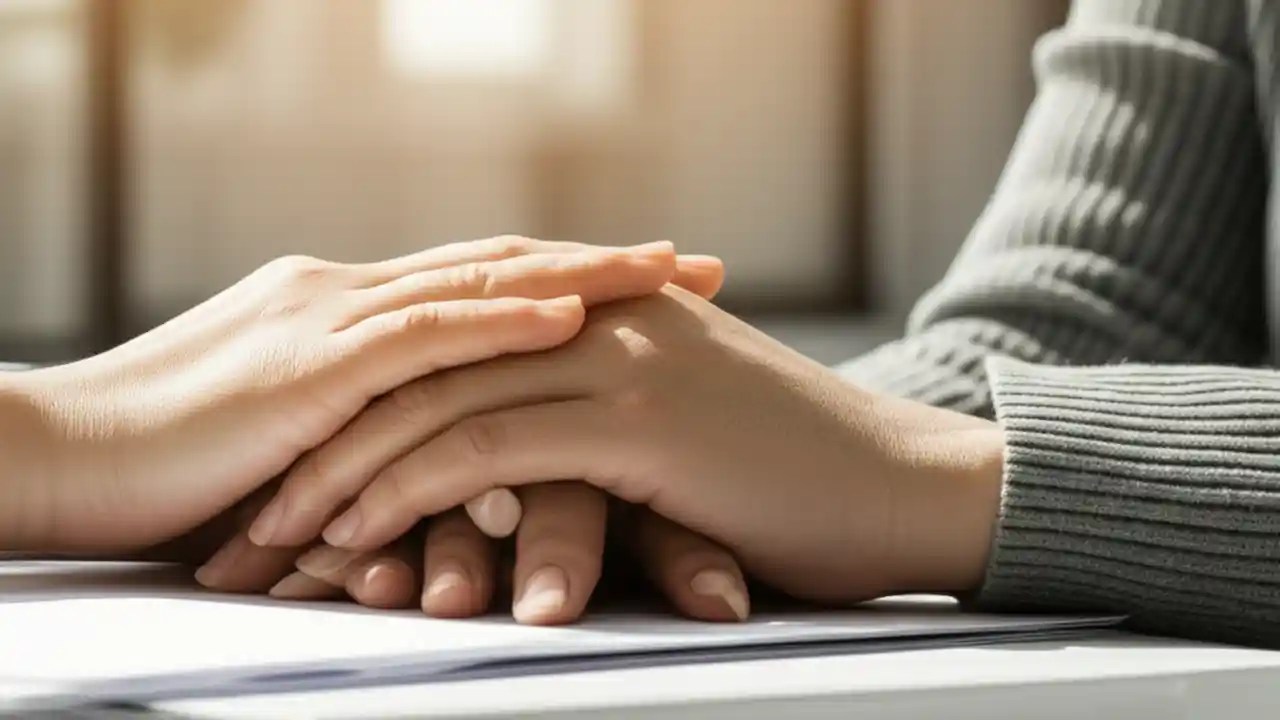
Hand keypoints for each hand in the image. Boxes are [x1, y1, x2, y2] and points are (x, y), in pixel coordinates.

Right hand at [0, 238, 717, 553]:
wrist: (70, 461)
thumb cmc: (176, 464)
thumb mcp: (291, 431)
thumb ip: (358, 421)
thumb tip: (420, 443)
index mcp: (348, 311)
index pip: (479, 281)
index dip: (569, 278)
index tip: (653, 283)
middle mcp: (350, 298)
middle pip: (501, 267)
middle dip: (604, 267)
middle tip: (694, 264)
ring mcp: (330, 325)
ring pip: (478, 286)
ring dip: (580, 280)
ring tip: (669, 274)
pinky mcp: (307, 369)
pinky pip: (421, 337)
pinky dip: (500, 324)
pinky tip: (568, 317)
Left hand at [259, 287, 1005, 603]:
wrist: (904, 486)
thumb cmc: (793, 479)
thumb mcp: (681, 424)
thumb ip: (597, 415)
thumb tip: (513, 463)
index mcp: (601, 308)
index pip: (445, 345)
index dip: (357, 405)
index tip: (289, 469)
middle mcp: (596, 317)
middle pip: (418, 369)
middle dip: (321, 444)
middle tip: (251, 514)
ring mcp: (613, 359)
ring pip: (436, 406)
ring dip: (342, 477)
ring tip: (274, 542)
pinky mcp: (634, 417)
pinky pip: (486, 451)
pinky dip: (407, 496)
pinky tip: (356, 543)